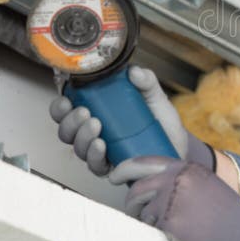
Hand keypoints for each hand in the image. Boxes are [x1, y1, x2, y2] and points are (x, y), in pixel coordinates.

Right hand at [49, 66, 213, 174]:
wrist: (179, 147)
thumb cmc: (162, 123)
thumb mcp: (156, 97)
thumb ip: (146, 81)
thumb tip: (134, 71)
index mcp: (99, 113)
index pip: (69, 110)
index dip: (60, 106)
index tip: (65, 99)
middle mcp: (94, 133)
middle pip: (66, 130)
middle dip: (69, 121)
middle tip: (84, 112)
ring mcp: (101, 152)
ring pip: (77, 148)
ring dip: (82, 136)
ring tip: (96, 125)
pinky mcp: (112, 168)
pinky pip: (95, 166)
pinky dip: (94, 155)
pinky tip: (101, 145)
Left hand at [110, 156, 239, 240]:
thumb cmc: (227, 214)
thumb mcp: (206, 185)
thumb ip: (182, 181)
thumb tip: (154, 188)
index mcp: (187, 167)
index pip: (146, 161)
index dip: (126, 168)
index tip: (117, 175)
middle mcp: (178, 178)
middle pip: (137, 185)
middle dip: (130, 199)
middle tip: (130, 206)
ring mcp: (173, 198)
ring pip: (141, 207)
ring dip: (144, 217)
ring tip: (159, 223)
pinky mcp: (170, 219)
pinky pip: (151, 225)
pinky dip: (157, 230)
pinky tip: (175, 232)